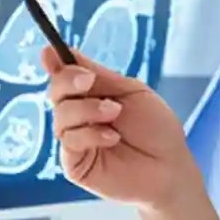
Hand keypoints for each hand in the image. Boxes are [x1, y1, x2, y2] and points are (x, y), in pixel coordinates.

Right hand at [44, 47, 199, 210]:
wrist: (170, 166)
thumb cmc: (156, 129)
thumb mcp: (131, 92)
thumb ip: (100, 76)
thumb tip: (66, 52)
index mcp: (92, 96)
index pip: (66, 76)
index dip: (55, 64)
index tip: (49, 53)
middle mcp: (79, 116)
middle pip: (56, 93)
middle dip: (68, 82)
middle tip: (88, 82)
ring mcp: (75, 140)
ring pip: (61, 116)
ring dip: (87, 110)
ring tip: (114, 112)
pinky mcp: (75, 163)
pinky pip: (70, 141)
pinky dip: (90, 134)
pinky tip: (112, 137)